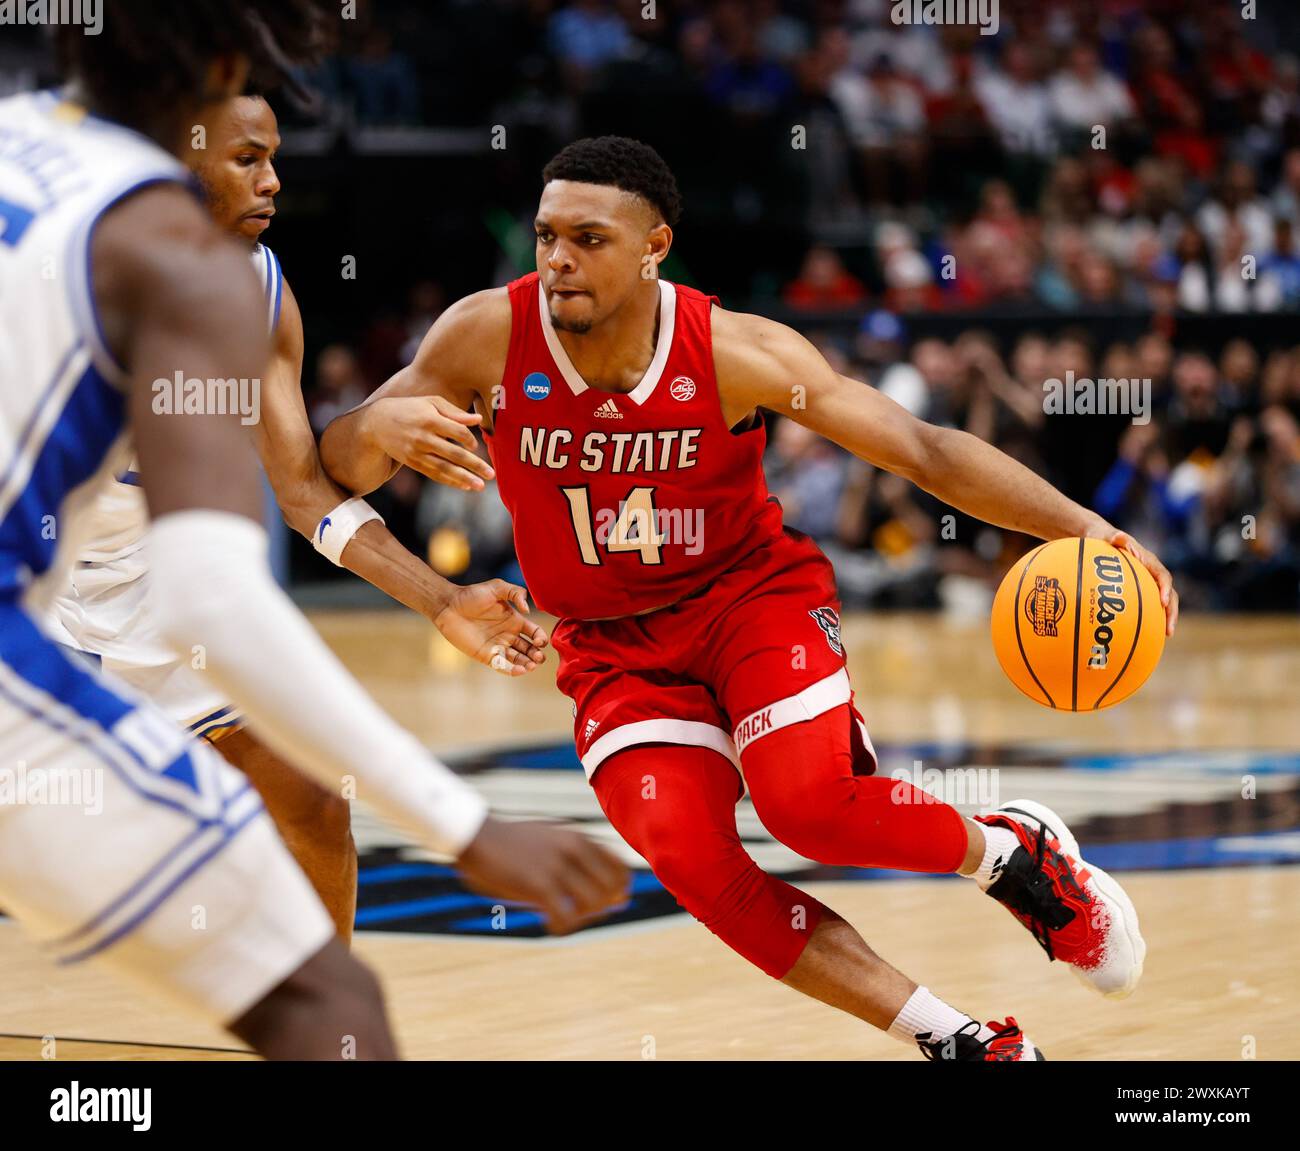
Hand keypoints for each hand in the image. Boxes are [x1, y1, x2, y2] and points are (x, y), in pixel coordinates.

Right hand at [362, 395, 494, 490]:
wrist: (377, 423)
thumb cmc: (410, 408)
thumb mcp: (431, 403)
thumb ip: (455, 412)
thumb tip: (478, 420)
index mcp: (430, 419)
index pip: (458, 432)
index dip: (470, 440)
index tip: (475, 445)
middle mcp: (424, 438)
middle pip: (454, 453)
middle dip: (474, 465)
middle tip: (491, 474)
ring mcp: (417, 452)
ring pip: (444, 468)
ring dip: (464, 479)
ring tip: (480, 486)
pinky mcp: (413, 463)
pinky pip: (434, 474)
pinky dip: (450, 481)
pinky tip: (464, 486)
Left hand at [433, 578, 548, 674]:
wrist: (449, 606)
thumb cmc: (472, 595)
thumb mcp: (497, 588)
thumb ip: (515, 593)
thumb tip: (527, 610)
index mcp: (514, 620)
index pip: (534, 632)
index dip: (540, 638)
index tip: (540, 641)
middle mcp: (508, 635)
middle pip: (529, 649)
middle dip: (537, 655)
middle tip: (539, 658)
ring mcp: (498, 646)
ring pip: (518, 659)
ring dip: (527, 664)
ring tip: (531, 665)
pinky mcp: (486, 656)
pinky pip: (502, 666)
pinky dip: (512, 670)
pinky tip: (519, 669)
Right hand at [457, 816, 629, 933]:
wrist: (478, 836)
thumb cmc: (514, 842)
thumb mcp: (552, 838)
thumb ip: (579, 859)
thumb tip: (612, 895)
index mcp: (578, 838)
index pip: (620, 868)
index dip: (621, 890)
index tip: (612, 902)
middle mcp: (573, 849)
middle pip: (610, 890)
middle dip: (600, 907)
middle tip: (578, 911)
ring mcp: (556, 866)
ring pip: (592, 905)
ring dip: (580, 918)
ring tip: (562, 916)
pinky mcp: (538, 885)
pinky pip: (565, 917)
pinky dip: (561, 927)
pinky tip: (549, 923)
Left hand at [1083, 520, 1178, 636]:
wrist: (1100, 540)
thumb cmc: (1103, 538)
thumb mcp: (1108, 536)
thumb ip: (1116, 538)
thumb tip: (1119, 538)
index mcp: (1148, 562)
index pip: (1162, 576)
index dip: (1165, 589)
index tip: (1163, 602)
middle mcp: (1152, 573)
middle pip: (1168, 594)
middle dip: (1172, 612)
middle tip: (1169, 630)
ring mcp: (1147, 583)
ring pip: (1162, 602)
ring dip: (1166, 618)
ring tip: (1166, 636)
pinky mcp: (1140, 590)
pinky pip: (1149, 605)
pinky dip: (1151, 618)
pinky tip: (1145, 634)